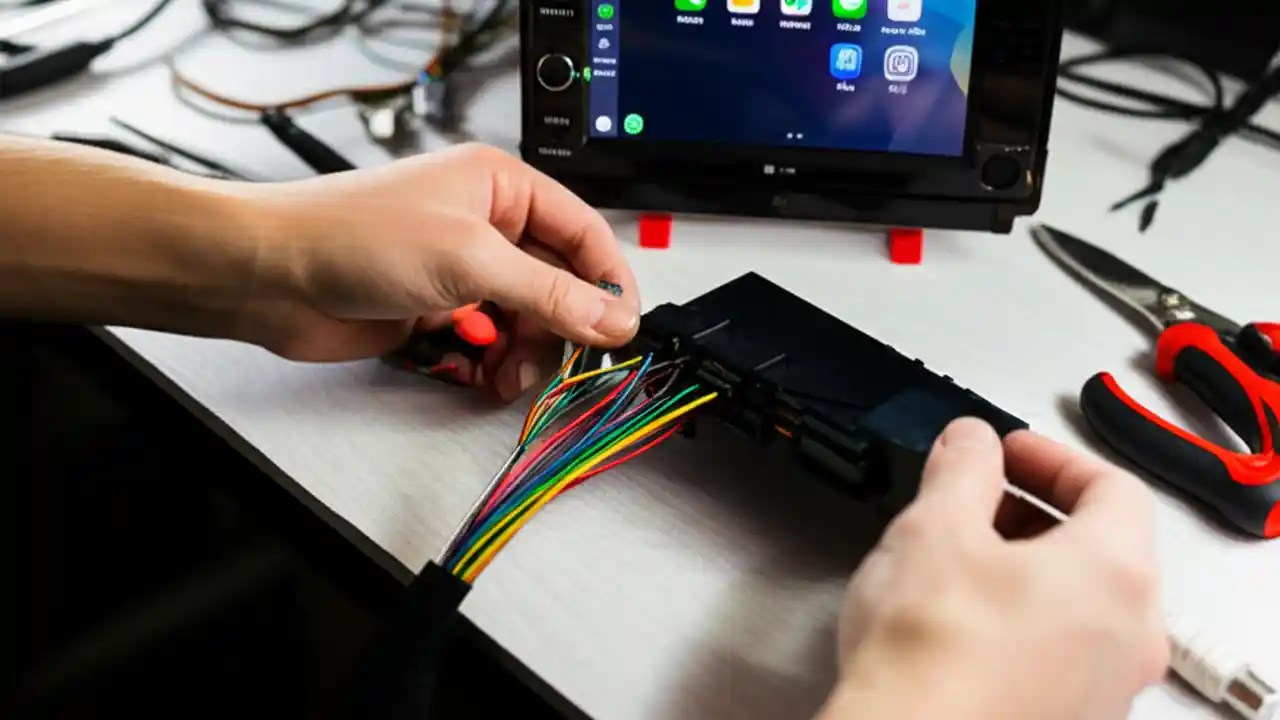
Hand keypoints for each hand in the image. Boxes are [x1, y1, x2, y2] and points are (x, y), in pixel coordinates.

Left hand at [235, 143, 639, 400]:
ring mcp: (461, 270)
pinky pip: (487, 342)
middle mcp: (486, 226)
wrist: (271, 275)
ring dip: (525, 354)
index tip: (622, 330)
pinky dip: (490, 364)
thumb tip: (612, 318)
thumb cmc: (353, 235)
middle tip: (564, 364)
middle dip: (561, 328)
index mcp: (502, 188)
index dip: (608, 282)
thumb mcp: (471, 260)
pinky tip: (481, 377)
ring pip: (525, 320)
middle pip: (558, 285)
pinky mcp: (437, 310)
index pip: (584, 234)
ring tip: (508, 377)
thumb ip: (550, 294)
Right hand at [817, 419, 1168, 719]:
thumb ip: (962, 467)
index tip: (1007, 453)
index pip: (1112, 487)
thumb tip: (971, 442)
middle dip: (1035, 512)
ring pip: (1082, 605)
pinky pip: (1062, 654)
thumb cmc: (932, 651)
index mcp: (1114, 573)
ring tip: (960, 562)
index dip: (1053, 458)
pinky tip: (962, 623)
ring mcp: (1105, 688)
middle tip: (978, 500)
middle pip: (1103, 547)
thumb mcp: (935, 526)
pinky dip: (1023, 622)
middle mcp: (1130, 635)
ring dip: (1028, 569)